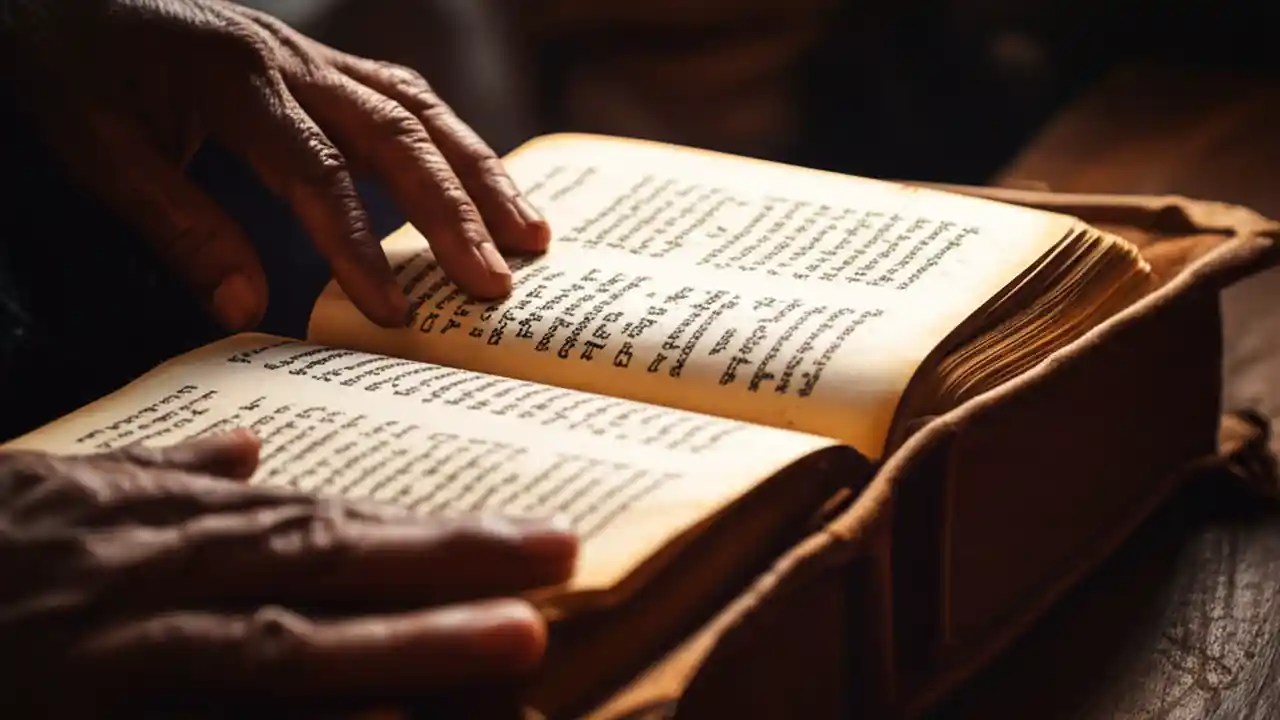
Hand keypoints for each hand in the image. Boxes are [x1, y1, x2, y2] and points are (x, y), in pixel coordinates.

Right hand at [0, 431, 576, 714]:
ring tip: (515, 643)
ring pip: (278, 648)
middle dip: (448, 565)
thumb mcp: (55, 492)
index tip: (526, 536)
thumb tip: (250, 446)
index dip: (427, 532)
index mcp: (149, 521)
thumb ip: (162, 473)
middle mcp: (145, 578)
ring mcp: (113, 656)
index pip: (317, 522)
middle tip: (563, 558)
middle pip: (321, 564)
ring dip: (402, 644)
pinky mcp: (87, 714)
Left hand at [6, 0, 550, 329]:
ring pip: (422, 110)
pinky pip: (408, 97)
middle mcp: (294, 62)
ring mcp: (317, 57)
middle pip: (398, 136)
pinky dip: (456, 144)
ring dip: (482, 174)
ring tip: (532, 236)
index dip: (362, 246)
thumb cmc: (79, 70)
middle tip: (499, 282)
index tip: (396, 314)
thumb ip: (177, 226)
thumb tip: (248, 310)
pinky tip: (484, 184)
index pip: (318, 172)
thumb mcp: (101, 151)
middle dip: (457, 214)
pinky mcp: (325, 64)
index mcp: (236, 81)